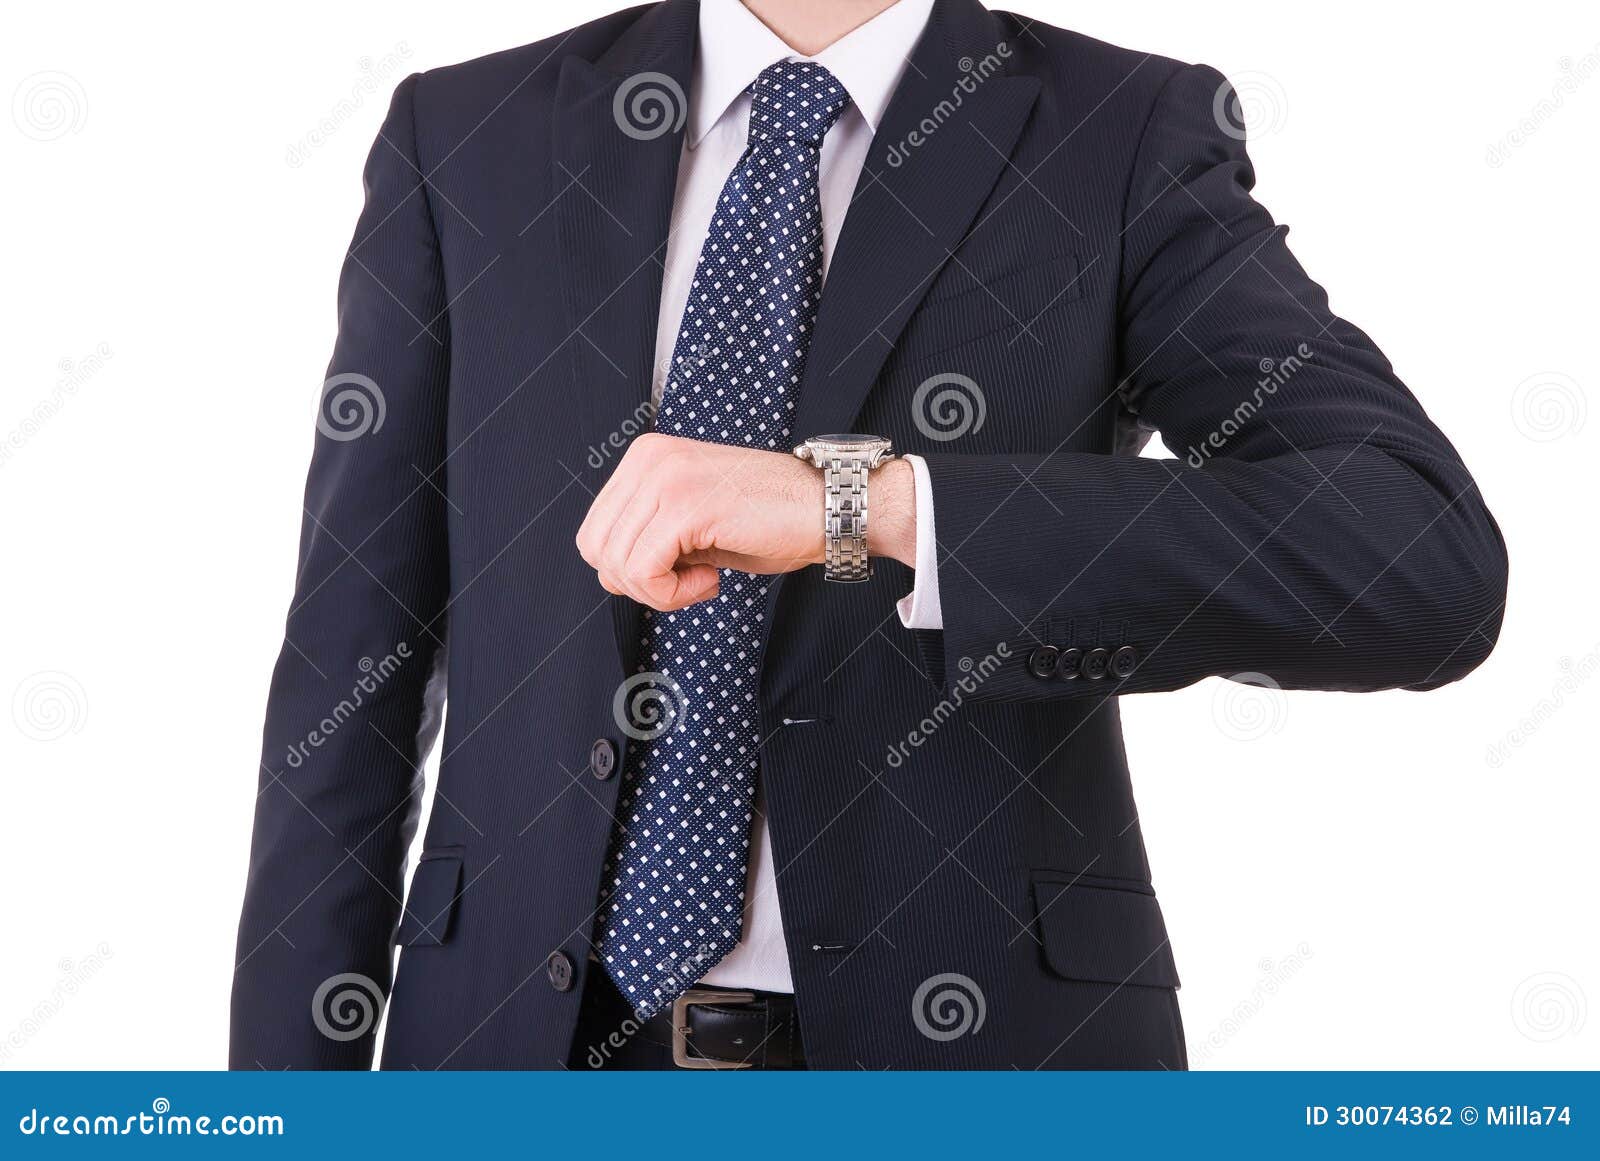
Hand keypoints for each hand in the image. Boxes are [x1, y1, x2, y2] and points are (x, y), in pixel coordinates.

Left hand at [576, 433, 914, 610]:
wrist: (834, 508)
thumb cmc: (774, 521)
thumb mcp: (694, 526)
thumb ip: (651, 538)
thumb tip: (614, 573)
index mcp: (646, 458)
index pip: (596, 532)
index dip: (632, 571)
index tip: (682, 569)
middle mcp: (648, 459)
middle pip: (596, 550)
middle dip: (640, 584)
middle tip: (692, 581)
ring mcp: (664, 478)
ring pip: (616, 565)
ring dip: (661, 591)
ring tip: (706, 578)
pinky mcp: (684, 506)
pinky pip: (643, 573)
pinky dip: (673, 594)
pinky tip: (712, 580)